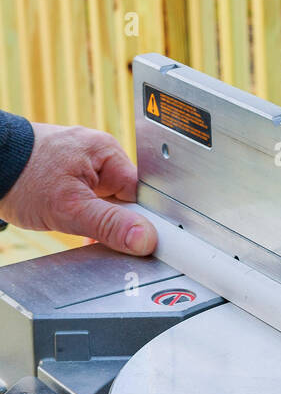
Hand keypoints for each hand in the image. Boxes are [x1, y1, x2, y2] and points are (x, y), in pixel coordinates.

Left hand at [0, 124, 156, 255]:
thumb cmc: (22, 177)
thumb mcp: (69, 208)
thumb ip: (110, 224)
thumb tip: (145, 238)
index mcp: (108, 151)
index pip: (140, 193)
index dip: (138, 219)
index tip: (134, 242)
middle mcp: (99, 153)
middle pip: (124, 197)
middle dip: (111, 220)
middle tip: (92, 234)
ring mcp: (83, 162)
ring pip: (105, 200)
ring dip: (94, 217)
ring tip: (73, 222)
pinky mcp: (69, 172)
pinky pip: (88, 197)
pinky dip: (81, 212)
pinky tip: (69, 219)